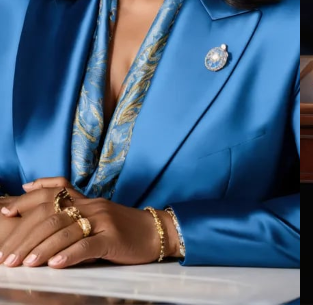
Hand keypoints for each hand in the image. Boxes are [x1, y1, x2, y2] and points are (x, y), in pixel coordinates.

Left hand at [0, 186, 168, 267]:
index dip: (23, 203)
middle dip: (24, 239)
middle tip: (7, 258)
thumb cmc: (121, 226)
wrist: (156, 232)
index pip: (48, 196)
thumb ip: (66, 204)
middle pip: (50, 218)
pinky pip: (88, 245)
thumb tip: (29, 190)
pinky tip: (55, 264)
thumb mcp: (93, 212)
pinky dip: (69, 255)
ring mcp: (103, 221)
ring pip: (65, 232)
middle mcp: (91, 206)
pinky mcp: (114, 237)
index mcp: (84, 200)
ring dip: (41, 249)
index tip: (4, 214)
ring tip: (25, 264)